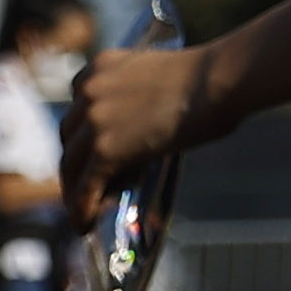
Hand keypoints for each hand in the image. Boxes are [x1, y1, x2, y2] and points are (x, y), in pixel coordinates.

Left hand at [62, 42, 220, 213]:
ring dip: (76, 190)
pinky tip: (86, 224)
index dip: (82, 131)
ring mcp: (94, 121)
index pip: (78, 104)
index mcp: (102, 66)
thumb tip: (145, 132)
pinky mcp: (105, 149)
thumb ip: (138, 98)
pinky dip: (81, 209)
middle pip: (69, 136)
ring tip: (86, 210)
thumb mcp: (160, 76)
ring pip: (71, 165)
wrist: (221, 79)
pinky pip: (85, 187)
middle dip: (78, 161)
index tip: (91, 148)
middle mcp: (89, 90)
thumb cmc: (212, 76)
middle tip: (91, 183)